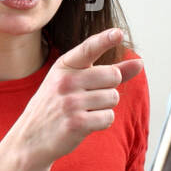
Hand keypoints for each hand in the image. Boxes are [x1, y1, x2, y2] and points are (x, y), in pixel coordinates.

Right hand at [11, 28, 143, 169]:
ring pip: (113, 98)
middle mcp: (66, 81)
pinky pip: (108, 117)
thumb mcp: (74, 82)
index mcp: (65, 66)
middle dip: (110, 88)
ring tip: (84, 111)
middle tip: (90, 97)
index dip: (105, 39)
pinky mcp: (76, 123)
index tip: (118, 33)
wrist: (31, 138)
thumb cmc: (57, 105)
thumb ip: (108, 71)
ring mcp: (70, 102)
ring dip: (105, 107)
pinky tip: (84, 124)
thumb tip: (140, 63)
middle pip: (113, 76)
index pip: (88, 48)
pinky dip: (102, 122)